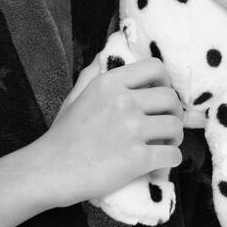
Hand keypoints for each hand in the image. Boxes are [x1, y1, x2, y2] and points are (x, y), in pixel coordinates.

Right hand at [34, 58, 184, 208]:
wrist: (51, 171)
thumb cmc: (63, 135)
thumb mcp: (75, 97)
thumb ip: (92, 75)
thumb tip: (103, 56)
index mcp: (109, 83)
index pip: (155, 67)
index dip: (165, 81)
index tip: (160, 96)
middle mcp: (123, 101)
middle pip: (170, 98)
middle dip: (174, 112)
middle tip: (165, 124)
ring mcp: (132, 130)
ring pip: (175, 127)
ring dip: (174, 138)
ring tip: (163, 145)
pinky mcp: (138, 158)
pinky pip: (173, 155)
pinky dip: (170, 160)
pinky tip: (158, 164)